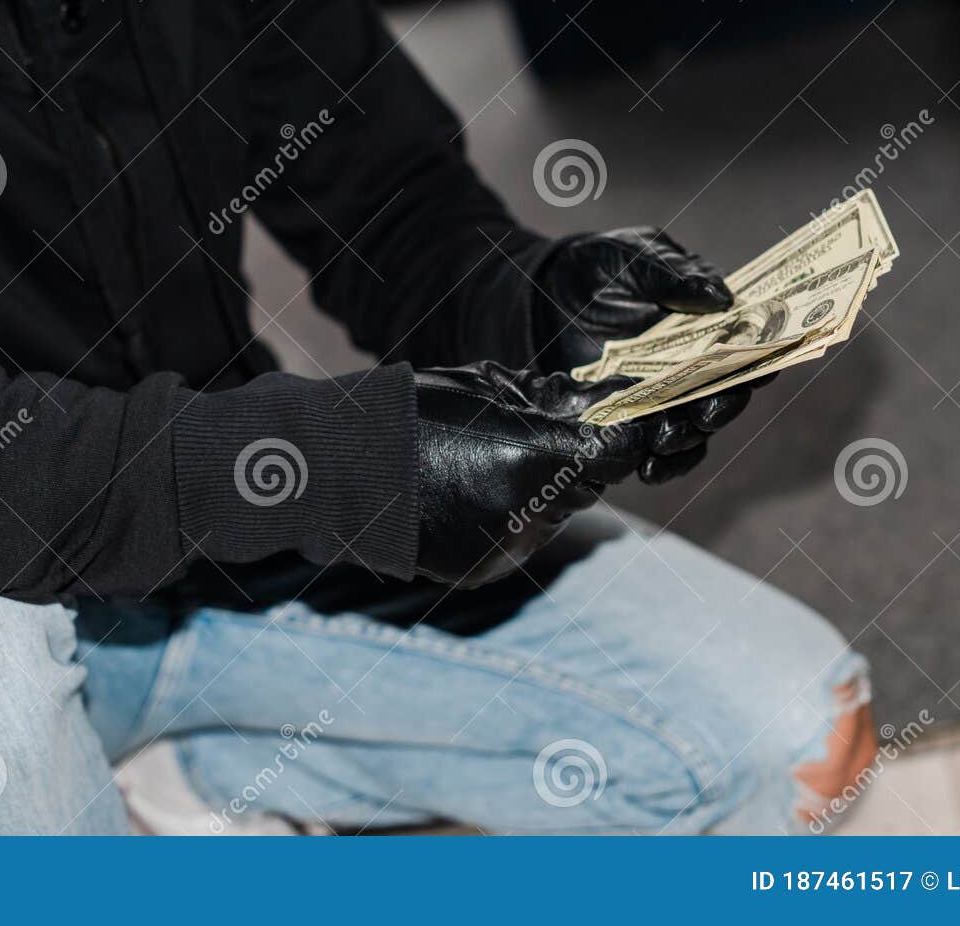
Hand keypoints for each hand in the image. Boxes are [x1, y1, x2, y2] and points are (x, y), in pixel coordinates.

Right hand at [414, 362, 647, 587]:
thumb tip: (595, 403)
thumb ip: (548, 400)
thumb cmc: (412, 413)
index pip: (618, 452)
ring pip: (554, 518)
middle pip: (588, 487)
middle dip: (573, 463)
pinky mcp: (483, 571)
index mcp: (541, 459)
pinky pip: (516, 542)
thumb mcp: (487, 388)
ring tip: (486, 468)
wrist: (341, 469)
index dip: (618, 434)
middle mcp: (533, 514)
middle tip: (535, 439)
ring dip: (540, 495)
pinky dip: (505, 521)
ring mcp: (508, 548)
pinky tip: (465, 497)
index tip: (611, 423)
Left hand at [529, 227, 763, 484]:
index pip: (750, 341)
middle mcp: (698, 362)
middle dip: (721, 405)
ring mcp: (667, 393)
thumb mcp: (634, 255)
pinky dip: (660, 464)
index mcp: (712, 319)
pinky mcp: (635, 416)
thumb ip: (671, 273)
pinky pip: (657, 448)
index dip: (760, 355)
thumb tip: (720, 297)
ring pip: (695, 427)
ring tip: (665, 441)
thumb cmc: (600, 265)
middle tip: (705, 412)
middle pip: (726, 392)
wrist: (546, 293)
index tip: (756, 369)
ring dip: (688, 439)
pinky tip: (647, 470)